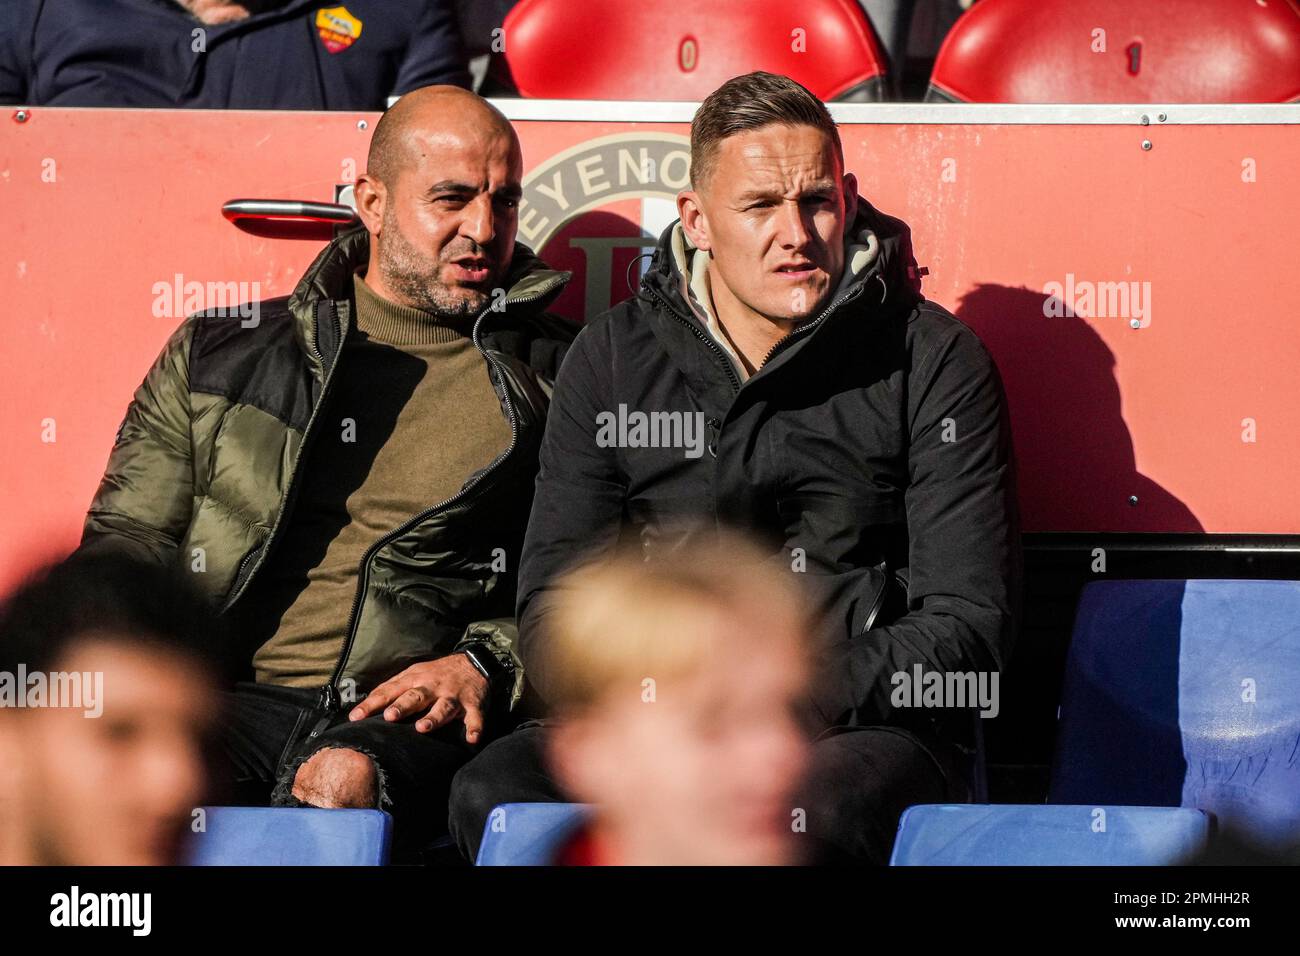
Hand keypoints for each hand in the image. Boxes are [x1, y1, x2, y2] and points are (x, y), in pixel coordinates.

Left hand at [348, 655, 488, 742]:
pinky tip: (472, 738)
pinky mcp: (473, 705)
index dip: (372, 705)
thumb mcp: (413, 673)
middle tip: (390, 716)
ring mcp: (453, 696)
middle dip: (403, 706)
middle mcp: (433, 687)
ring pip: (443, 707)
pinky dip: (475, 727)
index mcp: (415, 680)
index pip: (389, 692)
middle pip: (416, 697)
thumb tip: (367, 703)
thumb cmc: (437, 672)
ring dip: (434, 717)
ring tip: (423, 727)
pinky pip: (474, 718)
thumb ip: (392, 687)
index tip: (355, 717)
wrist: (474, 662)